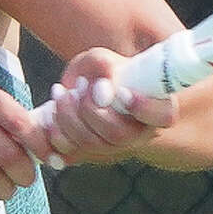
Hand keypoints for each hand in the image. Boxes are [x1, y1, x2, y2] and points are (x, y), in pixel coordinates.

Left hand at [38, 48, 179, 166]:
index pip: (162, 116)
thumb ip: (103, 66)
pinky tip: (50, 114)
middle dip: (90, 110)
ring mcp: (115, 149)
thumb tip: (101, 91)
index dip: (143, 108)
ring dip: (69, 117)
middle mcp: (139, 135)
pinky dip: (56, 134)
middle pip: (117, 134)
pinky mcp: (90, 154)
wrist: (89, 90)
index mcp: (157, 109)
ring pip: (92, 144)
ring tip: (61, 93)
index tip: (122, 92)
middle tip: (79, 86)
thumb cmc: (103, 72)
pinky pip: (71, 154)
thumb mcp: (104, 59)